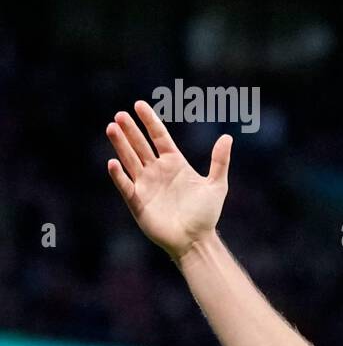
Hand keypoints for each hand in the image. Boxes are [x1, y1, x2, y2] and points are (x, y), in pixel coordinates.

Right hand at [105, 100, 232, 260]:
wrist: (196, 240)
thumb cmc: (206, 214)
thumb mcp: (217, 185)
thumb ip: (219, 161)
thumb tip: (227, 136)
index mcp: (175, 164)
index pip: (159, 137)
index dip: (149, 121)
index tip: (139, 105)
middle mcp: (157, 171)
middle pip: (140, 145)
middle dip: (130, 130)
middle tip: (120, 114)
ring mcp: (146, 185)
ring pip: (130, 160)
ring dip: (120, 145)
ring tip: (112, 128)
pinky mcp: (137, 201)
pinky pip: (125, 185)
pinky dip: (119, 175)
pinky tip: (113, 162)